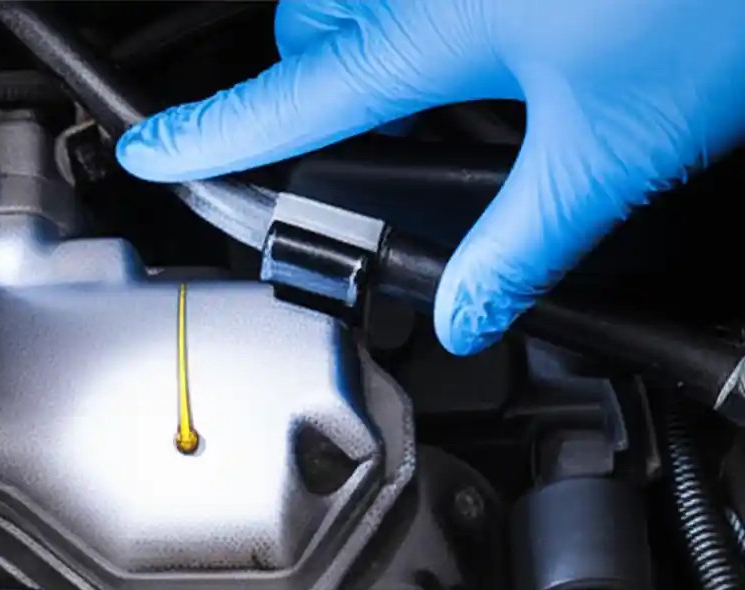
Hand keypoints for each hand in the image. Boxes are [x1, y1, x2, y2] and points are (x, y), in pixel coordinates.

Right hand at [116, 0, 744, 353]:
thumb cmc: (720, 1)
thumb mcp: (615, 149)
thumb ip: (524, 244)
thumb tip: (468, 312)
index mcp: (435, 28)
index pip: (287, 99)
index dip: (207, 135)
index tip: (149, 151)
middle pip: (308, 27)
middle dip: (309, 81)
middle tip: (363, 133)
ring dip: (361, 37)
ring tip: (441, 80)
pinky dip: (415, 16)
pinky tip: (497, 32)